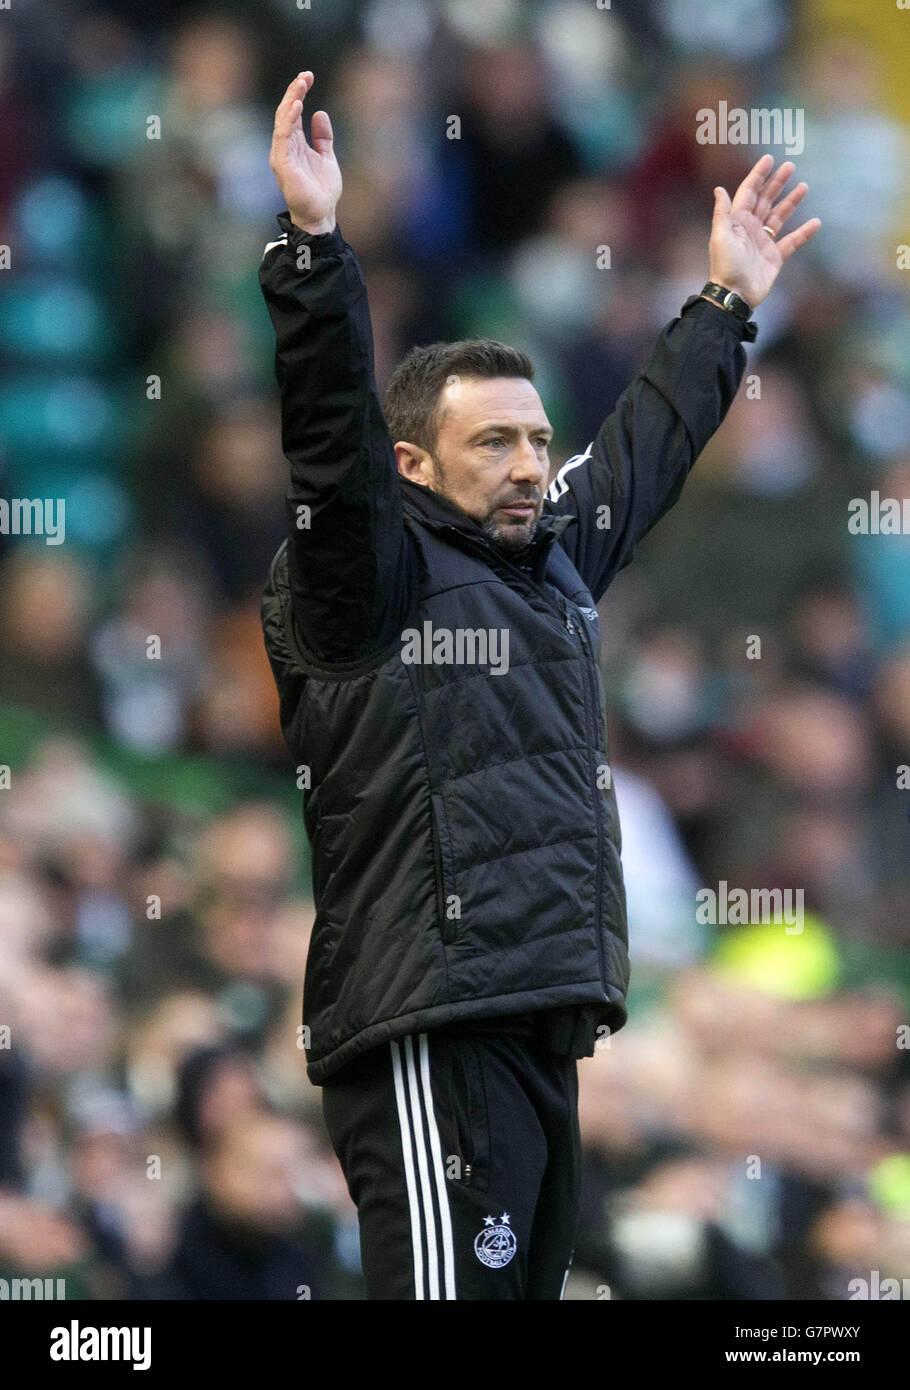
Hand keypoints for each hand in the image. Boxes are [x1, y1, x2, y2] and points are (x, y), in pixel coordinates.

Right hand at [269, 71, 341, 235]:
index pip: (293, 112)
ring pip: (283, 120)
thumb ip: (323, 137)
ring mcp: (282, 154)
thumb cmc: (322, 190)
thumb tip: (320, 113)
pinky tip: (297, 105)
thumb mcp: (327, 157)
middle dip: (294, 91)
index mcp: (295, 143)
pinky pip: (282, 136)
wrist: (321, 214)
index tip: (309, 76)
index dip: (299, 92)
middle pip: (286, 112)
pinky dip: (288, 119)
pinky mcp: (282, 163)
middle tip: (305, 75)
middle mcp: (285, 146)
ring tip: (301, 85)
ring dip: (291, 101)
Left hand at [707, 154, 820, 308]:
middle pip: (766, 200)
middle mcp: (751, 228)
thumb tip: (720, 189)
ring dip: (791, 202)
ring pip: (779, 217)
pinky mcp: (774, 257)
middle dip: (777, 183)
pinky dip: (803, 233)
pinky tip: (815, 223)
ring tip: (804, 186)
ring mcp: (763, 242)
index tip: (770, 159)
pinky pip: (791, 241)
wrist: (734, 295)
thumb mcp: (720, 237)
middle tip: (790, 167)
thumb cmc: (725, 266)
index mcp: (738, 221)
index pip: (749, 192)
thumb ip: (722, 213)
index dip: (758, 175)